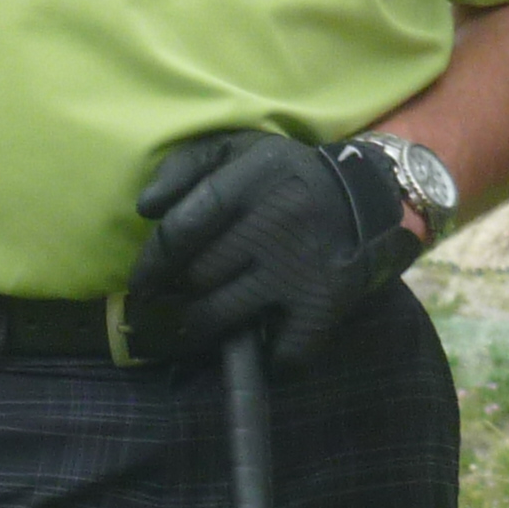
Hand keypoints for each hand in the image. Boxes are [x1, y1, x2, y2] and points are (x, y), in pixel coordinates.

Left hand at [128, 131, 420, 363]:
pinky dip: (264, 358)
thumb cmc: (286, 175)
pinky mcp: (325, 303)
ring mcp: (300, 269)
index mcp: (251, 182)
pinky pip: (281, 349)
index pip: (184, 228)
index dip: (151, 262)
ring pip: (224, 313)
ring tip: (192, 326)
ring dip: (199, 326)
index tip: (141, 282)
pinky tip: (256, 346)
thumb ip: (186, 166)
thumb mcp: (238, 149)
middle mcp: (275, 225)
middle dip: (176, 292)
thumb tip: (145, 209)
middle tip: (169, 302)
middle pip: (199, 275)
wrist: (367, 194)